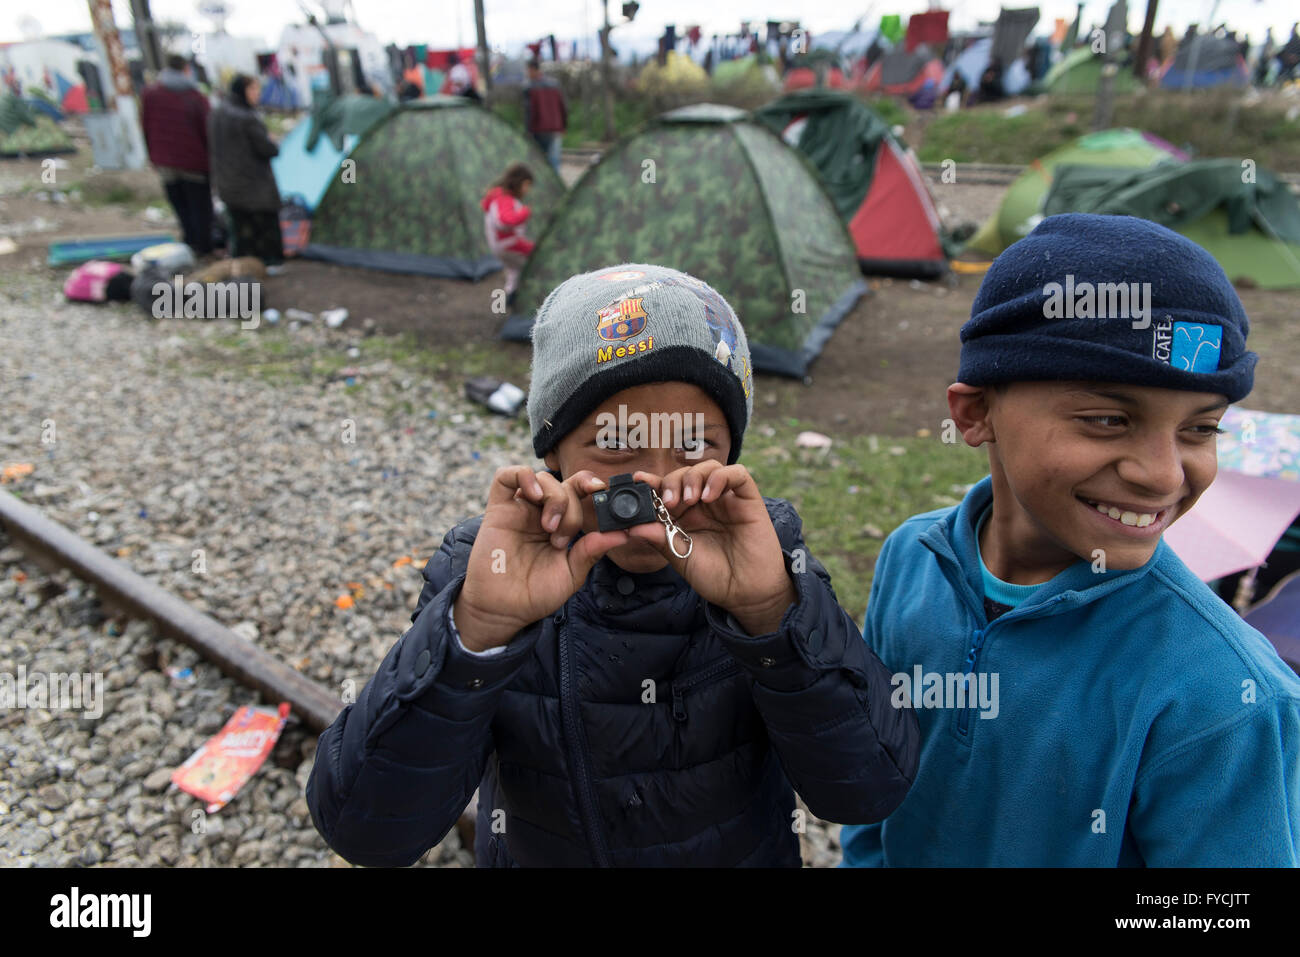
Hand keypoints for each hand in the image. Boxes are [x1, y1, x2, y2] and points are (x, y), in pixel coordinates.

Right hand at [453, 466, 627, 651]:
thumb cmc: (536, 594)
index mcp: (561, 525)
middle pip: (564, 486)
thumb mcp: (572, 573)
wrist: (504, 610)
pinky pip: (505, 476)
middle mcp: (541, 514)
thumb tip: (622, 534)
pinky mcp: (498, 510)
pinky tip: (534, 496)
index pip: (578, 492)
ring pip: (541, 478)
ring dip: (554, 498)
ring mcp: (520, 510)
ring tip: (548, 528)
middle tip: (563, 537)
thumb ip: (592, 551)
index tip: (601, 489)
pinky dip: (524, 476)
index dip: (590, 484)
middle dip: (572, 507)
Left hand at [626, 462, 796, 634]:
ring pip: (708, 467)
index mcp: (685, 516)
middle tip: (669, 502)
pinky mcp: (748, 498)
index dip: (652, 482)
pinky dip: (720, 478)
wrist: (745, 593)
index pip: (666, 490)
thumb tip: (632, 526)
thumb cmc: (714, 576)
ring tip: (689, 499)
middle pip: (684, 474)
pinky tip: (709, 496)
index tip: (638, 479)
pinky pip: (737, 473)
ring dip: (693, 477)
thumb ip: (659, 538)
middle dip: (672, 482)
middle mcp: (704, 504)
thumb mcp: (680, 557)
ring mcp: (726, 499)